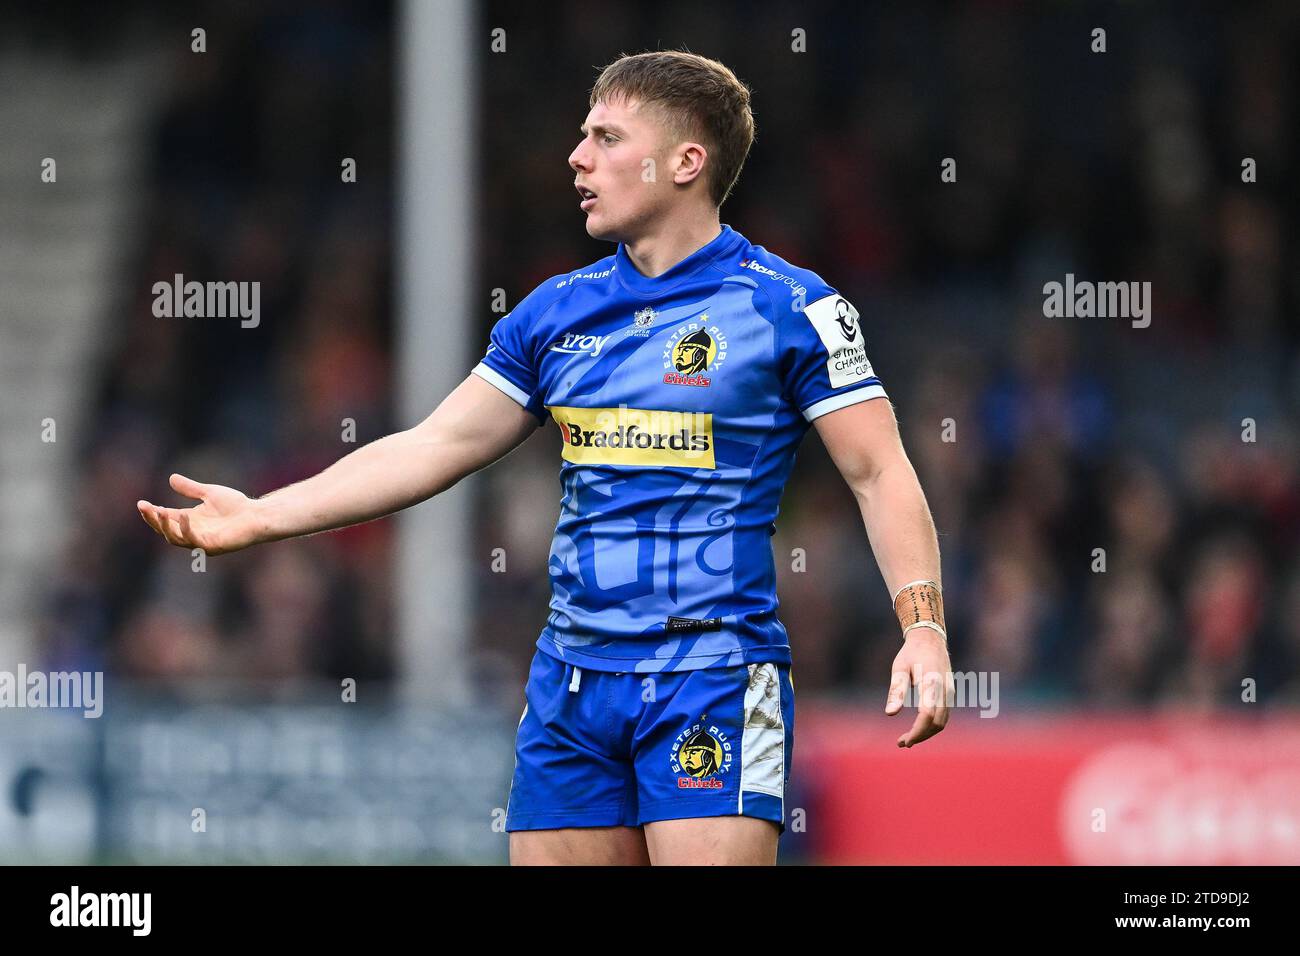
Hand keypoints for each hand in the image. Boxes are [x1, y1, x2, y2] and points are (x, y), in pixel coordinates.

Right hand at [137, 473, 261, 555]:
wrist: (256, 515)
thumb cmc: (236, 505)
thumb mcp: (209, 493)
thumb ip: (191, 488)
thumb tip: (171, 478)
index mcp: (190, 520)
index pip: (166, 518)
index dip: (152, 512)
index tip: (141, 503)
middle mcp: (192, 532)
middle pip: (165, 530)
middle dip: (153, 520)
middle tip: (144, 508)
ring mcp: (201, 541)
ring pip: (175, 538)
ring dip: (165, 526)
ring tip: (159, 511)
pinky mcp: (211, 546)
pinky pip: (193, 540)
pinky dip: (186, 529)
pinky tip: (183, 516)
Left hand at [884, 628, 953, 747]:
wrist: (930, 639)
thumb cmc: (911, 653)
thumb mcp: (899, 668)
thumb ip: (896, 690)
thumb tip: (890, 714)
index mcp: (931, 682)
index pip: (927, 714)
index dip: (917, 731)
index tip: (904, 741)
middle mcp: (944, 690)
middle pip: (937, 722)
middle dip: (920, 736)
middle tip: (902, 743)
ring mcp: (950, 693)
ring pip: (942, 722)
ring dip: (927, 733)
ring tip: (907, 739)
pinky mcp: (949, 695)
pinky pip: (944, 716)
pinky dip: (932, 726)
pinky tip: (918, 729)